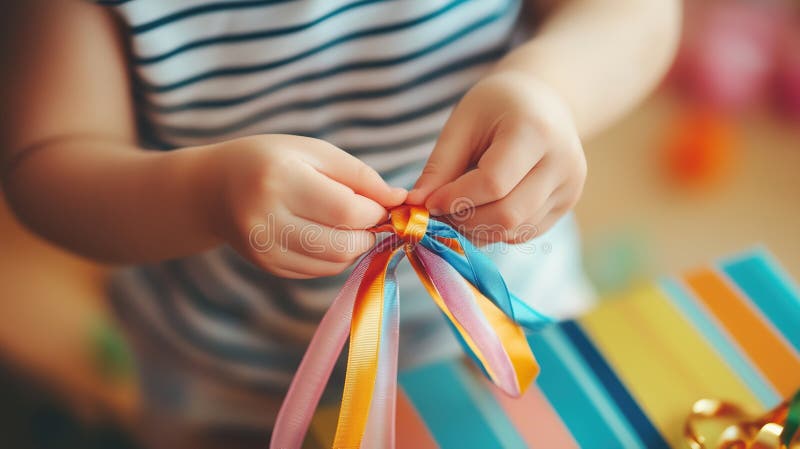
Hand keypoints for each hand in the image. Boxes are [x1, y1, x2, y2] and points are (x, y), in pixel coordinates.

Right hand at [201, 135, 405, 277]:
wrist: (212, 189)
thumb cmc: (271, 160)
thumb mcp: (314, 152)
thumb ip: (360, 176)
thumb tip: (400, 201)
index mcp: (280, 180)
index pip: (346, 210)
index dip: (375, 211)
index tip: (381, 203)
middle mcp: (267, 219)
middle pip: (342, 244)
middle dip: (368, 233)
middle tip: (369, 216)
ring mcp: (265, 249)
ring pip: (334, 263)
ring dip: (354, 246)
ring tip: (346, 222)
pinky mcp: (268, 267)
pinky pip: (318, 271)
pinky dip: (333, 255)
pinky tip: (325, 233)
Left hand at [408, 71, 585, 244]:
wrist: (542, 101)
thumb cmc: (496, 107)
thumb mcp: (462, 123)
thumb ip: (439, 167)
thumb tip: (415, 205)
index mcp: (536, 131)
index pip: (493, 183)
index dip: (455, 199)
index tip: (428, 201)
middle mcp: (563, 163)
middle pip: (507, 214)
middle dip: (464, 221)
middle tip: (438, 212)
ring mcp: (570, 187)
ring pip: (515, 229)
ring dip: (477, 229)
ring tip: (456, 210)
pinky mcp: (568, 204)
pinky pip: (524, 232)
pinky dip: (494, 229)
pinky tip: (481, 209)